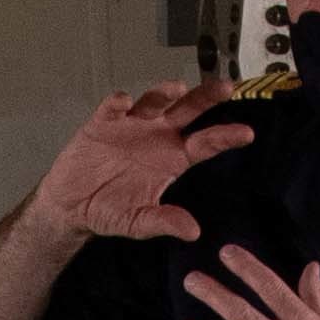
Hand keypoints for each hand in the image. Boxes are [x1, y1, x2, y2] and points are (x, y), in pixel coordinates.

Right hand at [34, 81, 258, 241]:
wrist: (72, 205)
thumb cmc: (109, 211)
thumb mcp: (138, 222)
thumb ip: (163, 222)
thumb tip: (192, 231)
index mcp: (172, 159)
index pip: (204, 144)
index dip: (224, 137)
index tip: (247, 134)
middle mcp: (157, 136)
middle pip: (187, 111)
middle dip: (206, 98)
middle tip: (225, 88)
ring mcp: (132, 125)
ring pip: (154, 102)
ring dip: (164, 94)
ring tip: (176, 89)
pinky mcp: (103, 122)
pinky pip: (113, 108)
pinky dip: (118, 103)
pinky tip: (123, 102)